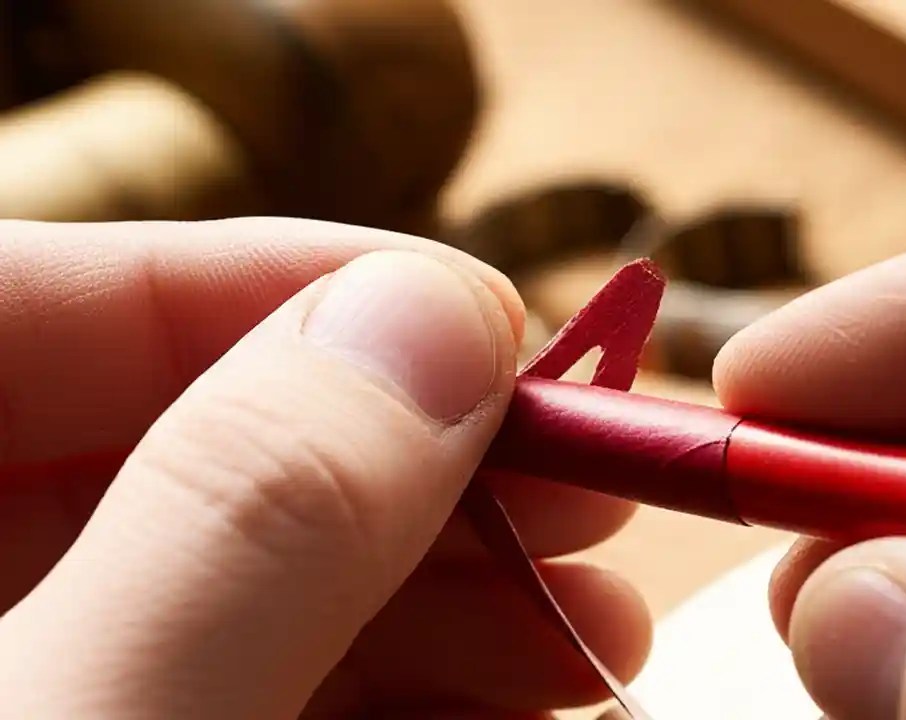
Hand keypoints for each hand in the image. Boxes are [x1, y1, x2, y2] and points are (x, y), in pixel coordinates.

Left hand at [0, 218, 648, 718]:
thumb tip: (429, 314)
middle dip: (412, 464)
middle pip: (185, 449)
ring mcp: (56, 685)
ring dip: (450, 591)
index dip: (274, 282)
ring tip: (596, 622)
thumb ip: (241, 509)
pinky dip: (413, 691)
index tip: (482, 316)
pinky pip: (271, 700)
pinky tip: (521, 697)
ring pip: (252, 586)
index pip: (52, 304)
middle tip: (585, 485)